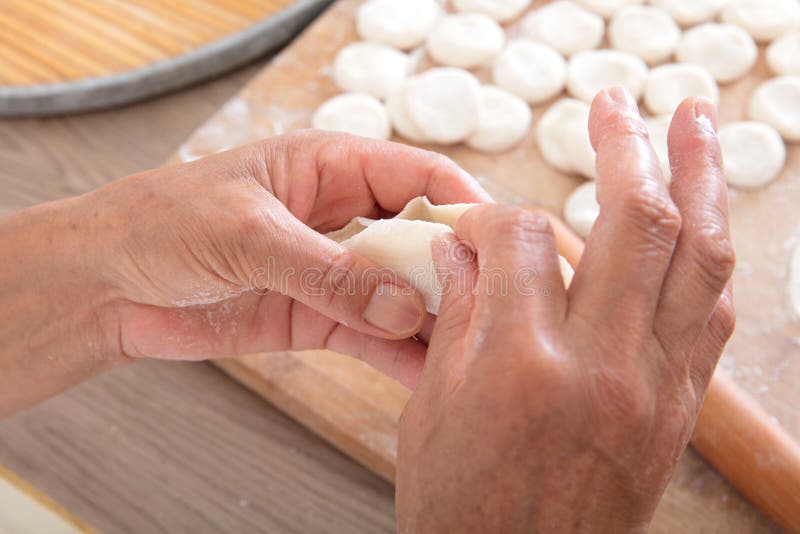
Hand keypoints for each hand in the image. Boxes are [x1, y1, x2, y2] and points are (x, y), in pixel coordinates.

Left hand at [0, 131, 489, 413]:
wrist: (105, 284)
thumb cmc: (160, 223)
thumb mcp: (247, 233)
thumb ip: (328, 270)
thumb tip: (404, 304)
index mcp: (330, 167)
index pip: (419, 177)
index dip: (465, 206)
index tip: (501, 244)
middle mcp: (342, 217)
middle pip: (423, 239)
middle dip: (461, 270)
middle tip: (499, 309)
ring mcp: (333, 271)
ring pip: (404, 293)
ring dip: (437, 320)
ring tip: (475, 351)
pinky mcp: (317, 318)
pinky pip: (372, 336)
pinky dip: (400, 356)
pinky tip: (430, 376)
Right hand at [396, 89, 734, 531]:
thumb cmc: (464, 508)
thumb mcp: (432, 406)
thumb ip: (455, 313)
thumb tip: (458, 250)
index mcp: (519, 363)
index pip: (518, 239)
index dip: (490, 214)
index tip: (475, 222)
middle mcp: (599, 366)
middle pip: (630, 221)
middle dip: (623, 147)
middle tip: (616, 105)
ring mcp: (652, 387)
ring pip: (698, 256)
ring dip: (699, 179)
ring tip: (694, 125)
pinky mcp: (677, 411)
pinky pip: (713, 315)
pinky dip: (709, 259)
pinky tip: (703, 226)